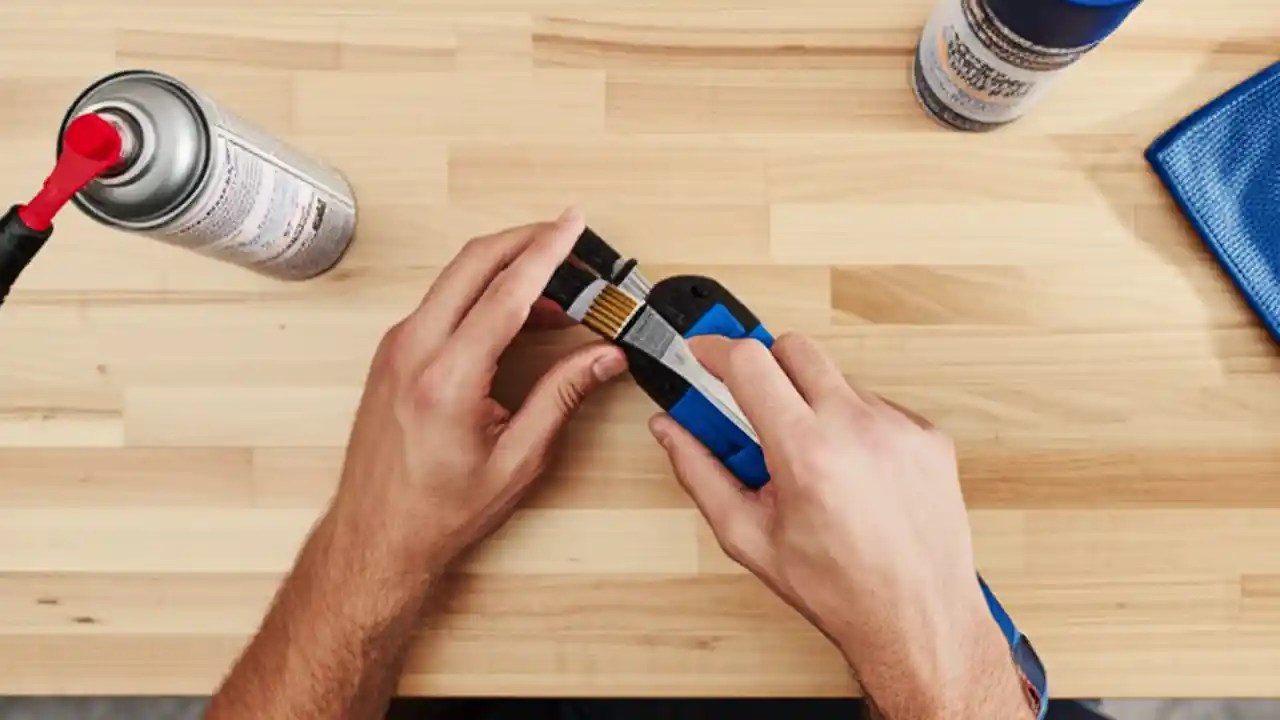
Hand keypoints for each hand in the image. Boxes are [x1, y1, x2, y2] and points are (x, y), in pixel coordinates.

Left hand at [327, 208, 626, 600]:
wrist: (376, 535)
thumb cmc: (438, 510)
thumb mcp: (517, 459)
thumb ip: (562, 397)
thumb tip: (604, 356)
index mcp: (447, 378)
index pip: (506, 292)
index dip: (547, 251)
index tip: (574, 224)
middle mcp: (413, 350)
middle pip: (474, 263)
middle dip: (526, 240)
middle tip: (570, 237)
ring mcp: (396, 347)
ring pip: (456, 278)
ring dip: (506, 269)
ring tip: (559, 290)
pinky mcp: (393, 352)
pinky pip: (443, 302)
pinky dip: (483, 293)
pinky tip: (518, 314)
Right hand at [649, 334, 1027, 718]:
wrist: (919, 620)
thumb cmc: (838, 590)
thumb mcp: (749, 538)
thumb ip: (701, 474)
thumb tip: (670, 431)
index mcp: (806, 452)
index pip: (749, 362)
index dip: (715, 350)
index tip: (703, 354)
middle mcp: (857, 428)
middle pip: (794, 348)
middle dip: (764, 366)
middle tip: (752, 406)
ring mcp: (900, 428)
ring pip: (838, 379)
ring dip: (812, 401)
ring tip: (811, 459)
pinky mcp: (929, 436)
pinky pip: (878, 406)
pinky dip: (855, 425)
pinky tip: (853, 472)